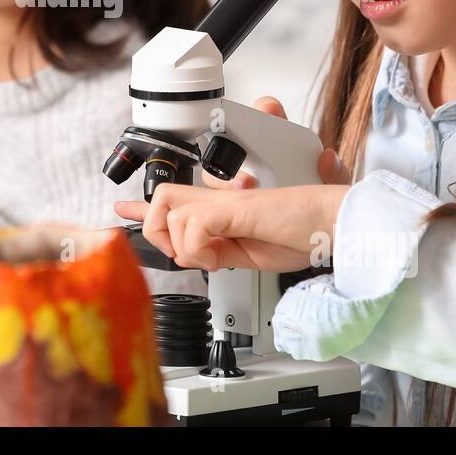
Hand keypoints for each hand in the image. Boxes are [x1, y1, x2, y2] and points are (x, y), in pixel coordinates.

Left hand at [114, 96, 351, 271]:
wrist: (333, 222)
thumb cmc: (304, 233)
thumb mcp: (251, 253)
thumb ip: (220, 251)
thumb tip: (197, 256)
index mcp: (224, 206)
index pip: (175, 197)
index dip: (144, 206)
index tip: (122, 208)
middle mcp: (222, 197)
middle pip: (162, 196)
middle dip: (159, 230)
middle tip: (188, 254)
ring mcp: (226, 200)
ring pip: (172, 216)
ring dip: (188, 248)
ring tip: (216, 258)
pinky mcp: (233, 208)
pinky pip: (192, 227)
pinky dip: (201, 251)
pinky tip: (222, 258)